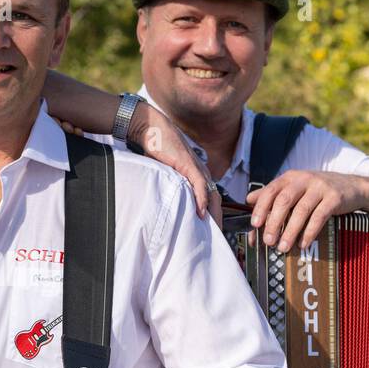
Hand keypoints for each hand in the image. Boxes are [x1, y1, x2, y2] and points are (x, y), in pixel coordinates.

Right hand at [131, 103, 220, 223]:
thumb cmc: (156, 148)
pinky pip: (198, 185)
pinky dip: (201, 200)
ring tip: (213, 231)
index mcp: (196, 174)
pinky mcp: (187, 165)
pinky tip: (201, 213)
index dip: (213, 214)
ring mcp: (196, 168)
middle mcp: (200, 172)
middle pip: (216, 199)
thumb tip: (166, 203)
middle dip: (218, 219)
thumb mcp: (165, 172)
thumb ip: (171, 185)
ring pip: (211, 194)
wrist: (151, 129)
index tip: (211, 232)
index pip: (210, 198)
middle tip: (217, 239)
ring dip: (213, 214)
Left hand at [245, 170, 368, 251]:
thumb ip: (273, 193)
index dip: (261, 208)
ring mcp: (320, 187)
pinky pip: (319, 216)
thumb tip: (248, 199)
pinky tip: (303, 244)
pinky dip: (309, 232)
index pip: (270, 191)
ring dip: (290, 231)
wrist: (353, 188)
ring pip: (301, 210)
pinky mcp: (334, 198)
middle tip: (268, 242)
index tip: (254, 225)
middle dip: (273, 223)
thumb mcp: (296, 188)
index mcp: (290, 177)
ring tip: (283, 248)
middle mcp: (303, 179)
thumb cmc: (318, 191)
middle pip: (283, 201)